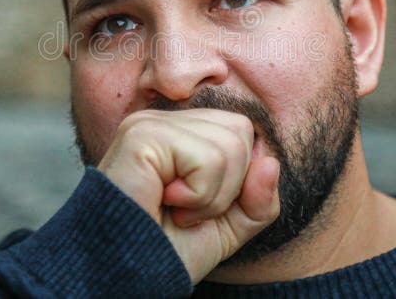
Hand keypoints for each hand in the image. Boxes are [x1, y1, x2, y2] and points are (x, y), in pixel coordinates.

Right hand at [98, 108, 279, 283]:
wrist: (124, 276)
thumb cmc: (166, 248)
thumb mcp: (228, 226)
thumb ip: (259, 198)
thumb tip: (271, 162)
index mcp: (181, 131)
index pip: (240, 130)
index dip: (238, 178)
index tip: (200, 207)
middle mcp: (164, 119)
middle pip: (240, 131)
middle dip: (228, 186)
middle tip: (186, 210)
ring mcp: (151, 123)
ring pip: (229, 145)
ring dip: (211, 196)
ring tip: (175, 208)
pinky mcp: (143, 136)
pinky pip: (208, 158)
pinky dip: (198, 195)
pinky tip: (165, 202)